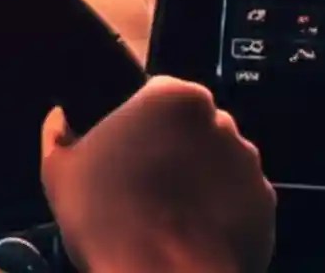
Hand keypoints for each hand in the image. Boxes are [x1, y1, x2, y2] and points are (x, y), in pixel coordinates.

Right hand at [41, 76, 274, 272]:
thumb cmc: (104, 214)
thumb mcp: (59, 169)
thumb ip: (58, 133)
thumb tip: (59, 119)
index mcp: (173, 97)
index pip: (154, 93)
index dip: (133, 122)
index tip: (120, 149)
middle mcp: (221, 122)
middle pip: (190, 126)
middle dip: (170, 147)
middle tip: (138, 181)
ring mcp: (249, 167)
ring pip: (215, 163)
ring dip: (194, 179)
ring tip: (163, 213)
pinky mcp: (266, 208)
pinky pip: (235, 200)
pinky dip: (216, 211)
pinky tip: (185, 232)